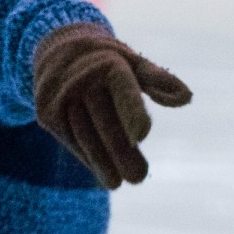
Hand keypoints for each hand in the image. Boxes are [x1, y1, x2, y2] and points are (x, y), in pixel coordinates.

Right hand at [31, 24, 192, 188]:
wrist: (56, 51)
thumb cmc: (106, 61)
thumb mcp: (133, 63)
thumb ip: (158, 80)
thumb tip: (186, 97)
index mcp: (107, 62)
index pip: (122, 87)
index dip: (131, 111)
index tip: (142, 135)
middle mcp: (80, 78)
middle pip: (103, 118)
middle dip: (120, 150)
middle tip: (138, 177)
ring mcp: (60, 96)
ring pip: (84, 133)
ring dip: (101, 161)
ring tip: (118, 182)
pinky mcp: (47, 113)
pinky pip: (69, 138)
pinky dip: (86, 157)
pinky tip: (102, 173)